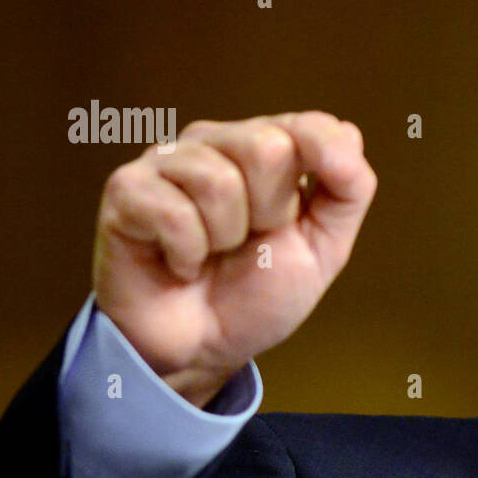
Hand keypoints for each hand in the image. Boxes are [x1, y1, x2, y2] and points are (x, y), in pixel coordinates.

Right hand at [92, 111, 375, 405]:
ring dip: (224, 239)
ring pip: (219, 182)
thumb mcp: (324, 247)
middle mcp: (215, 142)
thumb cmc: (256, 295)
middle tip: (247, 243)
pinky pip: (175, 214)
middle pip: (266, 147)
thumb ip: (349, 188)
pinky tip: (179, 263)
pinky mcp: (127, 190)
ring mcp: (167, 162)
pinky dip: (187, 255)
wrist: (201, 350)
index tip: (302, 217)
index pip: (310, 126)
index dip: (320, 174)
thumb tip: (349, 135)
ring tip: (211, 253)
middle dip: (269, 215)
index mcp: (266, 146)